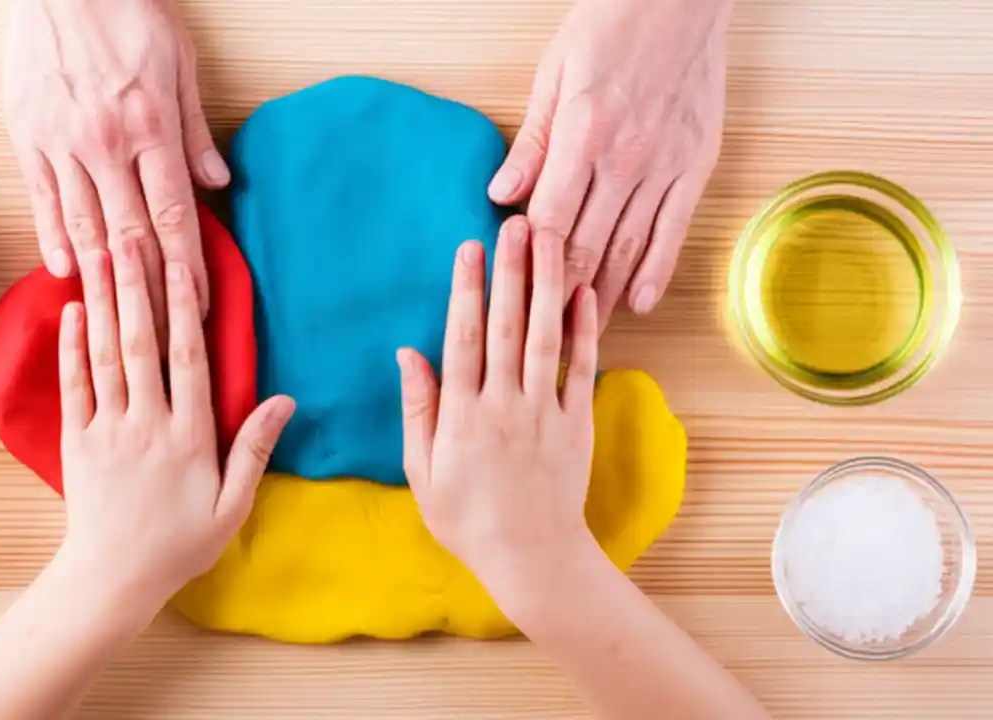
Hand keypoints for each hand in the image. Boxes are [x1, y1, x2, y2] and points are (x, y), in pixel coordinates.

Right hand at [4, 0, 226, 340]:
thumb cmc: (130, 16)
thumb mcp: (181, 66)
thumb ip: (195, 132)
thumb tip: (216, 185)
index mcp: (150, 128)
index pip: (174, 217)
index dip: (190, 269)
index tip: (202, 306)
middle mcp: (105, 143)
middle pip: (132, 234)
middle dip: (152, 291)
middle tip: (165, 333)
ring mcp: (62, 143)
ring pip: (84, 225)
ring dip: (104, 278)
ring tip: (118, 320)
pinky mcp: (28, 137)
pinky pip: (43, 200)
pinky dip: (54, 240)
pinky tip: (66, 274)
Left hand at [57, 237, 293, 616]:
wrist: (112, 579)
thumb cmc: (180, 545)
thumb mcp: (232, 506)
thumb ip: (254, 450)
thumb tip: (286, 400)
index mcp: (189, 437)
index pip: (188, 359)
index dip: (186, 308)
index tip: (183, 263)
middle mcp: (146, 424)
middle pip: (142, 343)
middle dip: (137, 285)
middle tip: (132, 235)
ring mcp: (107, 430)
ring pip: (106, 355)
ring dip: (103, 301)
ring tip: (101, 254)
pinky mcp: (77, 441)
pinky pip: (75, 385)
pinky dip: (72, 346)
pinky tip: (73, 310)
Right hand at [396, 216, 601, 606]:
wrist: (531, 557)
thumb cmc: (467, 519)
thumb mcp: (422, 471)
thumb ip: (417, 410)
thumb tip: (408, 354)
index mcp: (462, 415)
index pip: (464, 339)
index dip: (466, 290)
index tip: (469, 249)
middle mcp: (504, 405)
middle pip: (507, 326)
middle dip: (510, 271)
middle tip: (515, 224)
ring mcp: (544, 412)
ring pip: (545, 337)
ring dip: (546, 285)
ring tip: (549, 241)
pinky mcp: (577, 423)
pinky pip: (581, 369)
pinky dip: (584, 331)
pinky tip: (583, 293)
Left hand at [489, 0, 730, 327]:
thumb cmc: (610, 28)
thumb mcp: (553, 75)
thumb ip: (530, 142)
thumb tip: (500, 196)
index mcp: (583, 135)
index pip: (549, 220)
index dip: (529, 265)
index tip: (513, 297)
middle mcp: (626, 159)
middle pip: (585, 246)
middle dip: (559, 298)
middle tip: (541, 338)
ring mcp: (665, 167)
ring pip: (627, 248)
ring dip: (602, 297)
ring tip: (582, 336)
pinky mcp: (696, 167)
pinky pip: (673, 232)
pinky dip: (654, 272)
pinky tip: (637, 303)